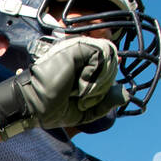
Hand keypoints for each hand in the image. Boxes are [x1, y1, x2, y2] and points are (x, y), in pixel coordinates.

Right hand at [0, 36, 126, 138]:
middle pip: (113, 63)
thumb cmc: (52, 108)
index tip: (92, 96)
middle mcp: (82, 56)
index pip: (109, 64)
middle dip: (103, 86)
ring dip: (99, 82)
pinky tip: (80, 84)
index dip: (109, 78)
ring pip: (109, 58)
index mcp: (83, 67)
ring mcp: (79, 50)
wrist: (34, 106)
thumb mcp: (85, 112)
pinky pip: (101, 56)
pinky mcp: (76, 48)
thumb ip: (105, 102)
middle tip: (83, 97)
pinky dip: (95, 76)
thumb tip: (126, 94)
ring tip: (80, 92)